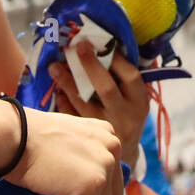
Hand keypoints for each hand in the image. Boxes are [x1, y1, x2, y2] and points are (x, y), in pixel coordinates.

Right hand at [5, 106, 123, 194]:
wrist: (14, 135)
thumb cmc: (29, 136)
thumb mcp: (67, 136)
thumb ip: (84, 152)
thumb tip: (83, 176)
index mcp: (106, 134)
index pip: (112, 175)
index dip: (100, 194)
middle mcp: (111, 147)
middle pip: (111, 193)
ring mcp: (104, 165)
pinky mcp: (93, 184)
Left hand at [50, 42, 148, 172]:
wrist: (126, 152)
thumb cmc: (129, 115)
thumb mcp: (136, 99)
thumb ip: (126, 77)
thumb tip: (113, 45)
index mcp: (140, 102)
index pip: (131, 77)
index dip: (115, 59)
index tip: (100, 42)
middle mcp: (126, 116)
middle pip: (106, 89)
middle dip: (90, 66)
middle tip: (77, 46)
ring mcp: (107, 129)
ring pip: (84, 103)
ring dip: (68, 82)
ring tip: (54, 66)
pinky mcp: (90, 139)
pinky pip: (72, 118)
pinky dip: (63, 103)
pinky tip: (57, 91)